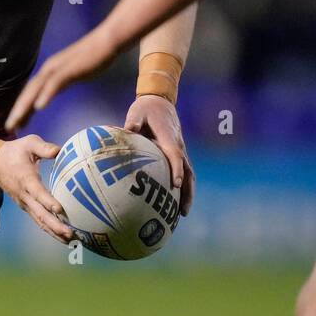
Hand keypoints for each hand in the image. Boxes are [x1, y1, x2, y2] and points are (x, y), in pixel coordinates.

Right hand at [0, 135, 74, 243]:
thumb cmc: (16, 151)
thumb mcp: (29, 143)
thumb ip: (44, 147)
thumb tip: (60, 150)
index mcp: (26, 179)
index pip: (37, 192)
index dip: (48, 201)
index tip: (60, 209)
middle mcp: (24, 195)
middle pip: (40, 214)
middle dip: (55, 225)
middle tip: (71, 234)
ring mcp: (25, 203)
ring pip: (40, 221)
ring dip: (55, 232)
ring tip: (72, 241)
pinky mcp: (27, 207)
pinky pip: (39, 221)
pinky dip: (51, 230)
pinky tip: (64, 237)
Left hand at [5, 27, 117, 131]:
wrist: (108, 40)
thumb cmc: (95, 56)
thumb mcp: (75, 71)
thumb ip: (65, 79)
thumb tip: (59, 86)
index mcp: (51, 71)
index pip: (32, 92)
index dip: (22, 108)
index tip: (16, 123)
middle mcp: (50, 69)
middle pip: (29, 92)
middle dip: (18, 111)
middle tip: (9, 127)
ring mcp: (58, 68)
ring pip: (36, 89)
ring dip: (25, 106)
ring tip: (16, 122)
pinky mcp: (70, 69)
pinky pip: (55, 83)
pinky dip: (46, 95)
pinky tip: (39, 107)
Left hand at [124, 95, 193, 215]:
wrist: (160, 101)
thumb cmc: (146, 108)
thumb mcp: (137, 112)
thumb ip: (133, 122)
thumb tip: (127, 130)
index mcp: (169, 138)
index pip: (175, 156)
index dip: (177, 170)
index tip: (176, 185)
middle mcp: (179, 146)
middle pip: (188, 172)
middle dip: (187, 192)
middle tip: (183, 211)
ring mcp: (180, 151)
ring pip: (188, 174)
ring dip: (187, 193)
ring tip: (181, 214)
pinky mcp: (176, 154)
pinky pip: (182, 172)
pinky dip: (182, 187)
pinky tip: (172, 201)